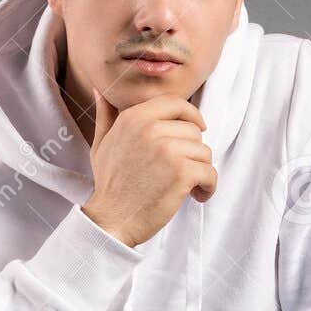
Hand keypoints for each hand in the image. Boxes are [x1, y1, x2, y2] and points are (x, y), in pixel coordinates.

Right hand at [81, 89, 216, 249]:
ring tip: (188, 185)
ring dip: (200, 170)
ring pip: (204, 151)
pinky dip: (208, 186)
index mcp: (134, 118)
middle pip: (193, 130)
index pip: (176, 104)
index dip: (192, 116)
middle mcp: (150, 129)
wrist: (111, 219)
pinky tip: (197, 195)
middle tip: (183, 170)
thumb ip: (106, 116)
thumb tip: (100, 91)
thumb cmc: (110, 184)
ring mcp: (167, 150)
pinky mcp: (181, 172)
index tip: (198, 129)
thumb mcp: (102, 144)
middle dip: (193, 151)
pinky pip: (210, 172)